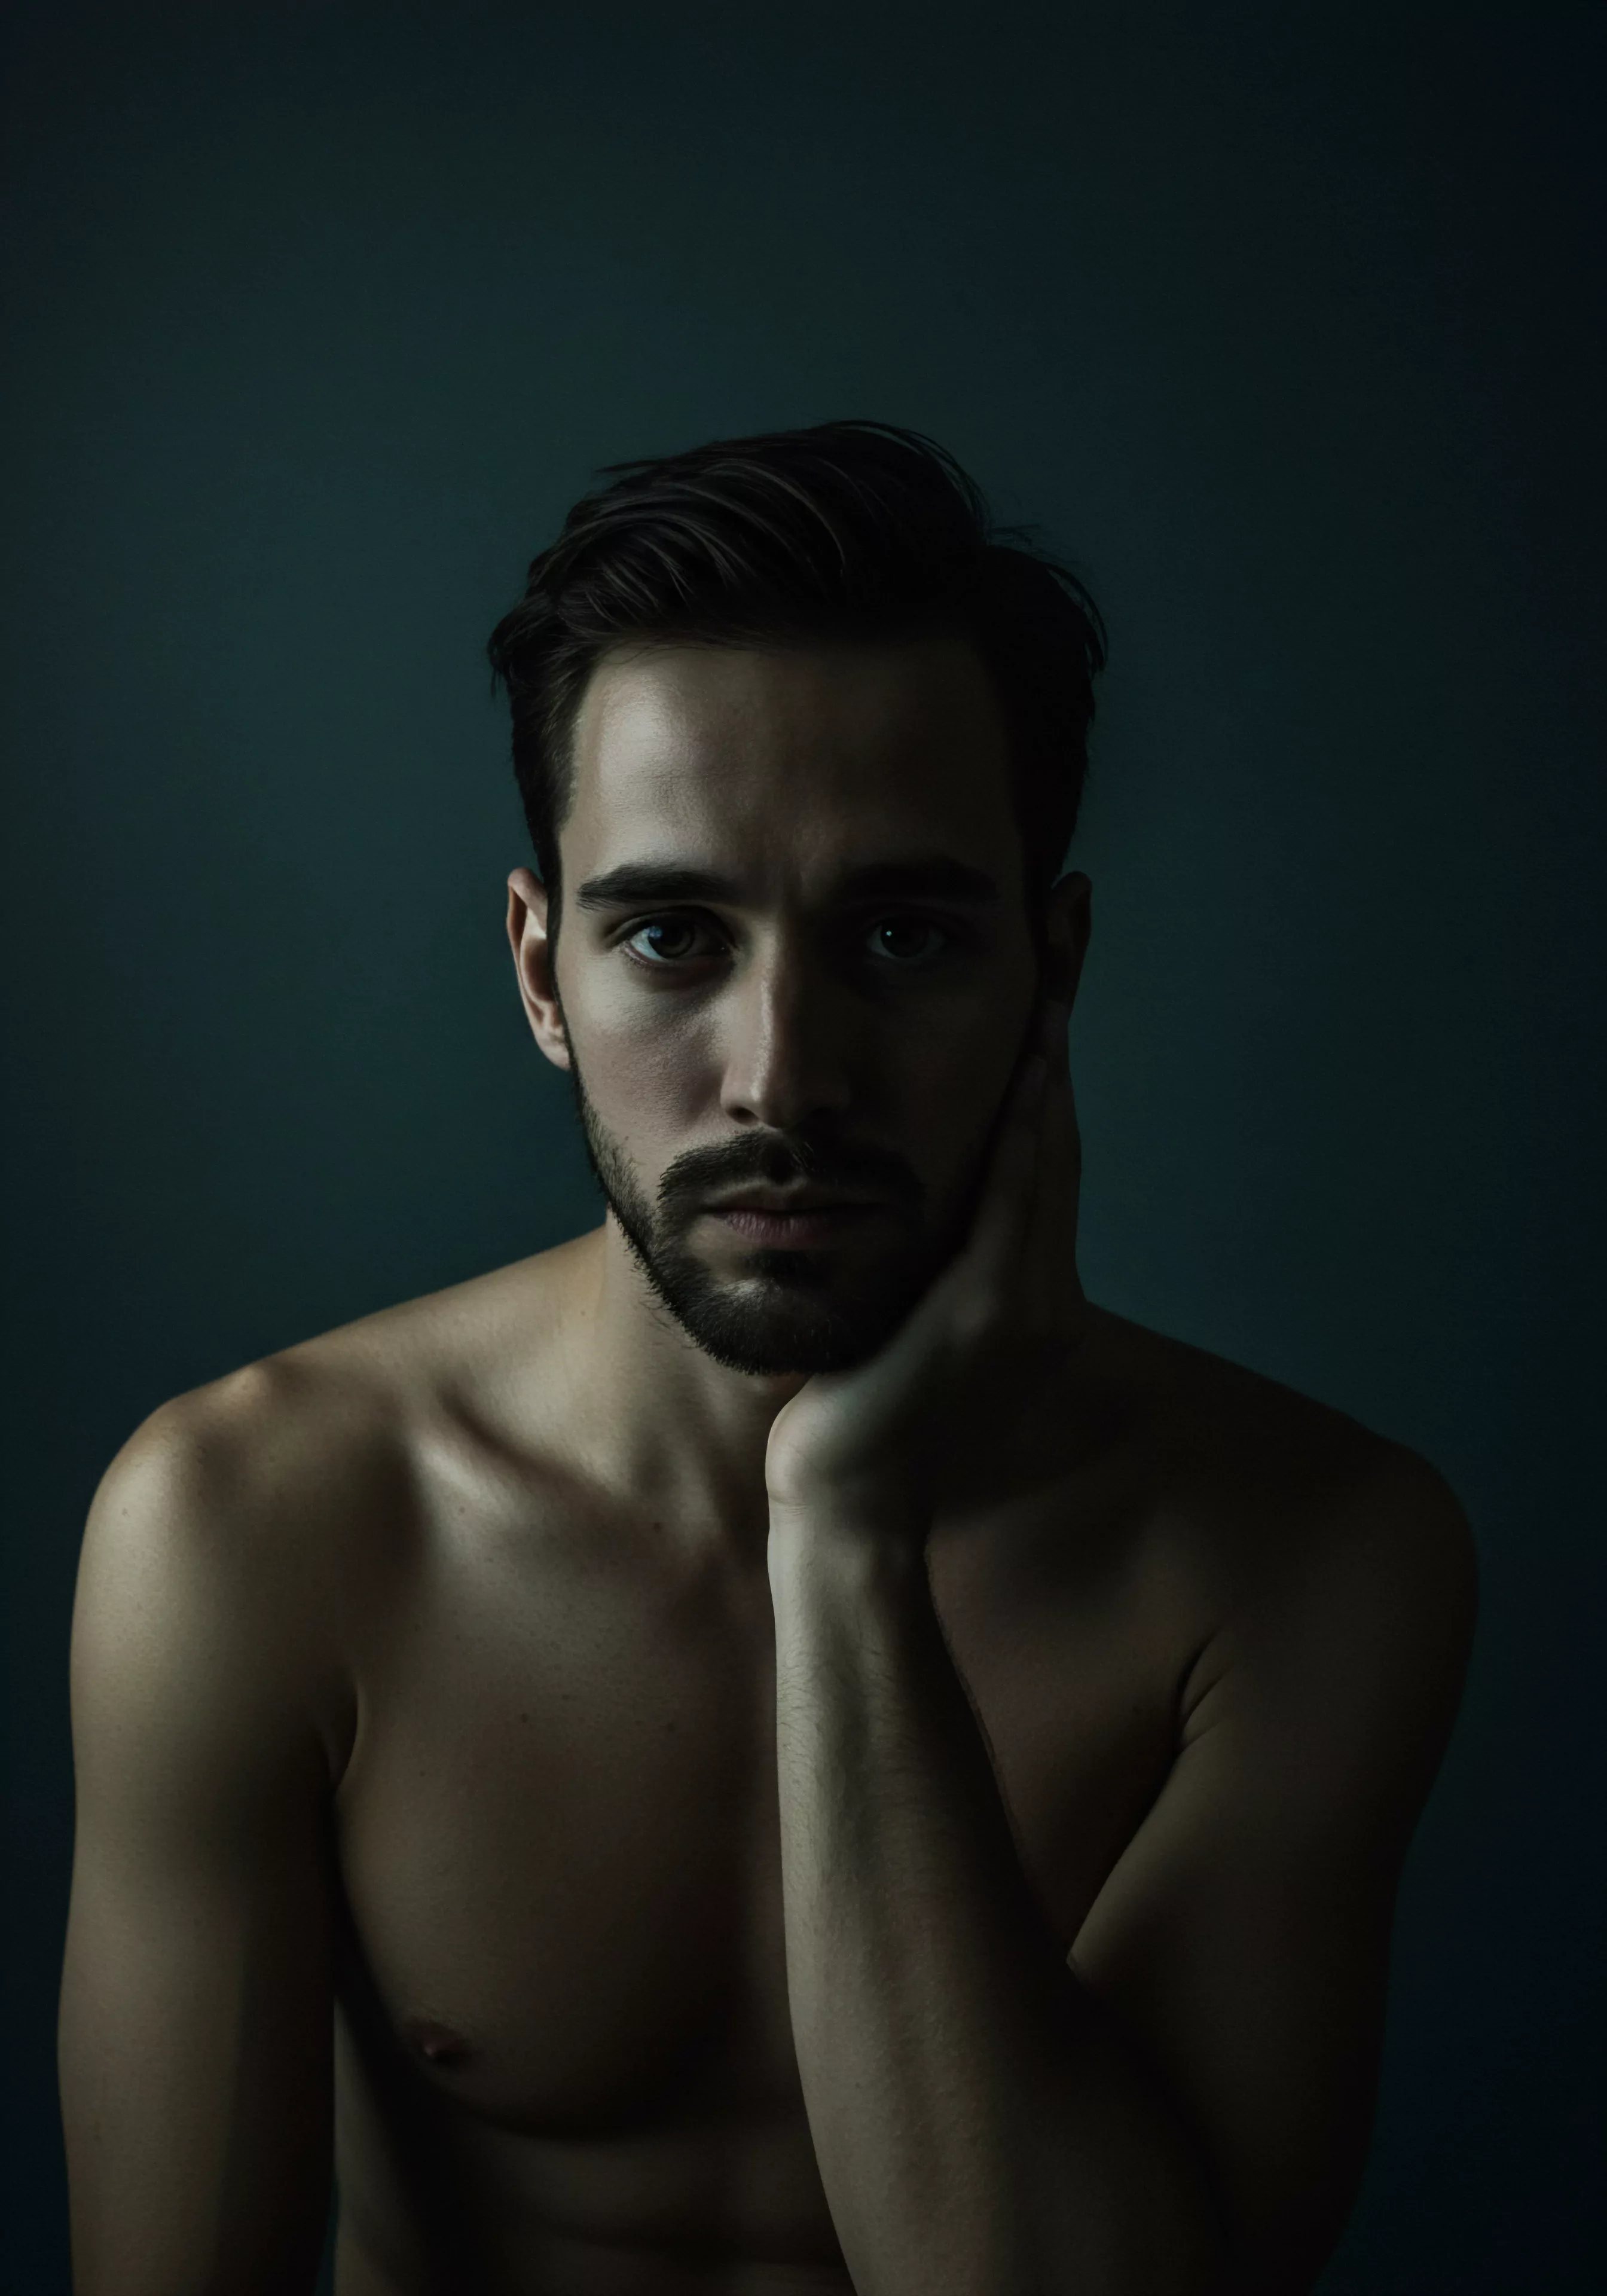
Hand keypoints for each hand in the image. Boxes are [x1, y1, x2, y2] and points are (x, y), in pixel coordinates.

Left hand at [764, 996, 1086, 1533]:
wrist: (847, 1499)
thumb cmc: (855, 1409)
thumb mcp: (899, 1314)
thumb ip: (922, 1259)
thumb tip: (893, 1191)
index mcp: (1025, 1284)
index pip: (1042, 1145)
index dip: (1048, 1053)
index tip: (1050, 966)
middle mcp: (1042, 1287)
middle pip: (1058, 1128)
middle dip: (1061, 1020)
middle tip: (1071, 917)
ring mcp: (1024, 1301)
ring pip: (1048, 1154)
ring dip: (1052, 1055)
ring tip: (1057, 966)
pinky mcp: (990, 1314)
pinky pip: (1015, 1207)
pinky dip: (1026, 1137)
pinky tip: (1032, 1072)